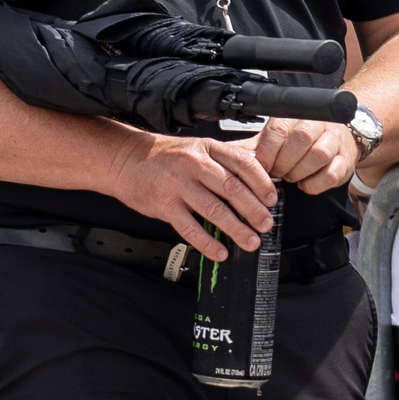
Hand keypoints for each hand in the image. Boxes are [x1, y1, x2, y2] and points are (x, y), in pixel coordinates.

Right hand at [114, 132, 276, 260]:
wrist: (126, 160)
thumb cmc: (165, 157)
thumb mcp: (197, 148)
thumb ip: (223, 161)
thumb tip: (256, 178)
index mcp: (207, 148)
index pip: (243, 163)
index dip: (261, 183)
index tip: (272, 199)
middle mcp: (194, 164)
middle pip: (232, 188)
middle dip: (253, 210)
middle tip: (265, 224)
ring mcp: (178, 184)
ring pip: (214, 210)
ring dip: (236, 229)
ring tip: (249, 241)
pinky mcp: (164, 205)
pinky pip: (190, 228)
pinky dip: (207, 243)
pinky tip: (219, 251)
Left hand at [253, 116, 356, 194]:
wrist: (339, 138)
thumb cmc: (303, 139)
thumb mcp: (276, 139)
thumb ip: (253, 146)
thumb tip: (226, 153)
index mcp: (295, 116)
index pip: (280, 128)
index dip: (268, 150)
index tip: (262, 165)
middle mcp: (317, 124)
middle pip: (301, 138)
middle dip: (285, 162)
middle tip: (277, 172)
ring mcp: (334, 141)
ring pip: (319, 154)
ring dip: (300, 172)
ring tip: (291, 177)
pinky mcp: (345, 160)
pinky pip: (331, 174)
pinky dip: (315, 184)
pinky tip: (305, 183)